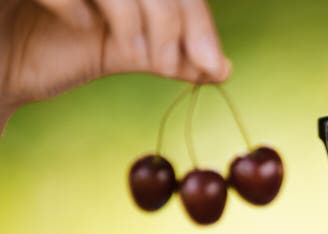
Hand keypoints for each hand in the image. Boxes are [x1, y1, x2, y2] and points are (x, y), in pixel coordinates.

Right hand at [0, 0, 229, 112]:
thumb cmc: (43, 53)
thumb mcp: (116, 51)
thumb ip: (166, 54)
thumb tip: (220, 69)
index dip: (197, 19)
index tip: (212, 65)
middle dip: (173, 18)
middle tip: (172, 63)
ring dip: (134, 14)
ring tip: (136, 53)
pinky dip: (78, 3)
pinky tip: (80, 28)